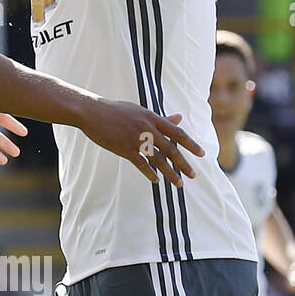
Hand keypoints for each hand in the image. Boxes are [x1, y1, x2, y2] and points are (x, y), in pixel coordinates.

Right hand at [78, 102, 202, 186]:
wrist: (93, 112)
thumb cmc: (116, 111)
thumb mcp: (140, 111)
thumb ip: (160, 118)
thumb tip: (179, 118)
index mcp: (153, 118)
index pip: (177, 133)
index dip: (191, 144)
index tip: (201, 154)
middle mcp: (148, 129)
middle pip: (171, 149)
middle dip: (184, 164)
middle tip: (193, 175)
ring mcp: (136, 139)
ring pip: (159, 159)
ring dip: (170, 173)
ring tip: (179, 183)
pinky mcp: (125, 148)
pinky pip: (141, 164)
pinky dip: (150, 173)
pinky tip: (157, 181)